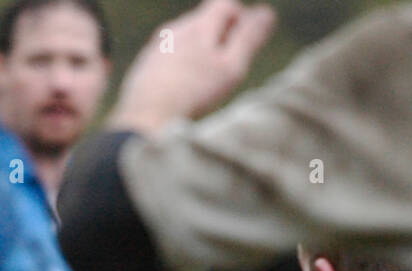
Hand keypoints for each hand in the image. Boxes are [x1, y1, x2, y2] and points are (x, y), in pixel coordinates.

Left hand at [110, 0, 276, 133]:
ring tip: (205, 80)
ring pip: (185, 39)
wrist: (146, 118)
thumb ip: (249, 38)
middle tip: (228, 65)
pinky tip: (184, 88)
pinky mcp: (145, 64)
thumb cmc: (193, 93)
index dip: (240, 18)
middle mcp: (175, 29)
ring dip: (199, 50)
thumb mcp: (231, 67)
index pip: (225, 4)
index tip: (244, 42)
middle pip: (204, 20)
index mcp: (199, 26)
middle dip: (220, 35)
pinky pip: (169, 56)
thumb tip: (267, 13)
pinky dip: (180, 65)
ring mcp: (157, 46)